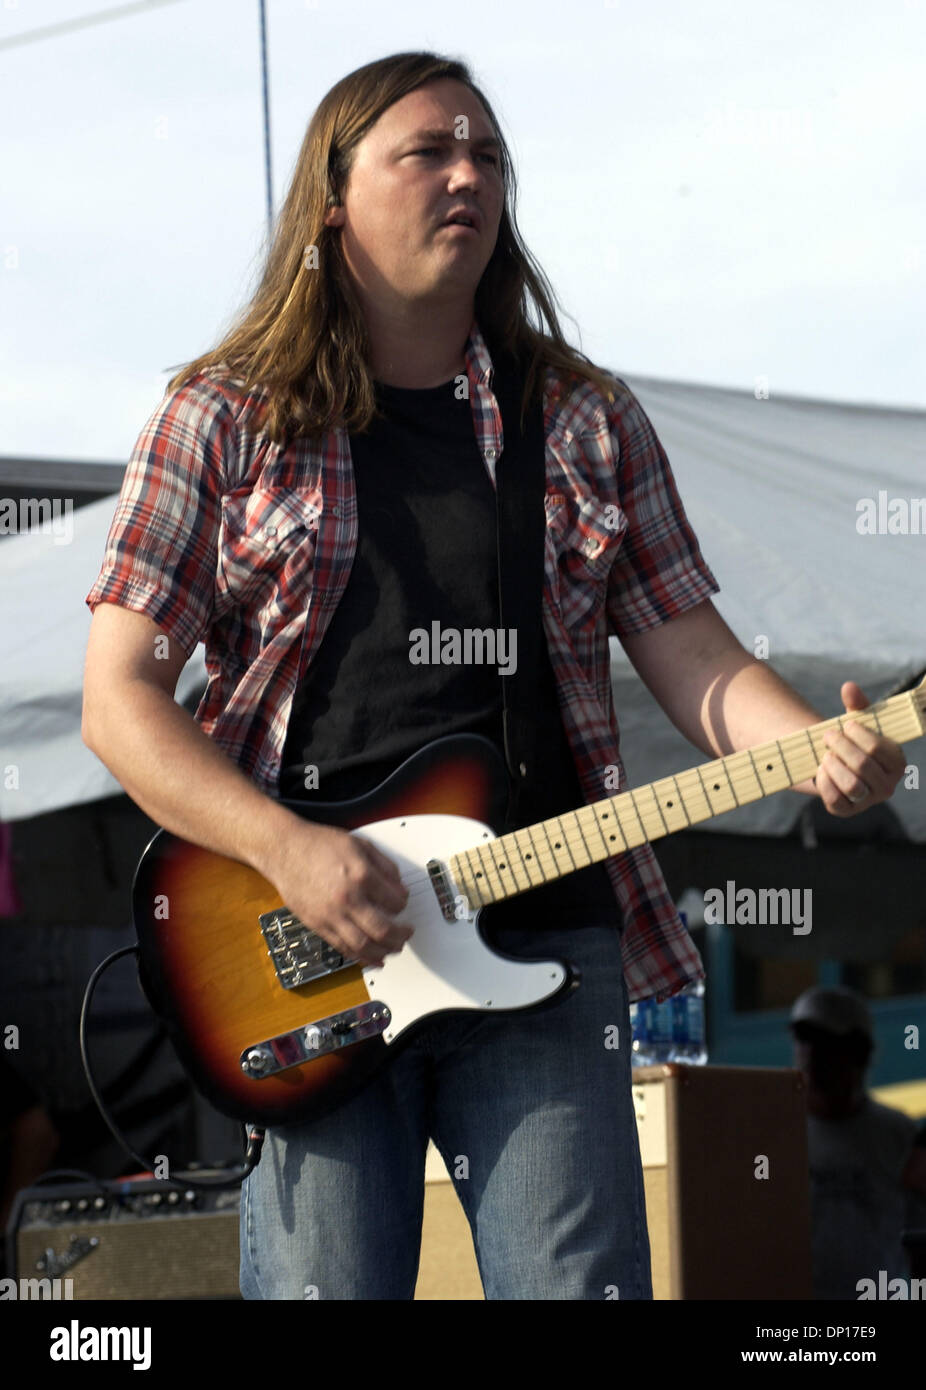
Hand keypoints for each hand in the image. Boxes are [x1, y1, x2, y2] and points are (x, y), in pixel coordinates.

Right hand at [262, 817, 410, 966]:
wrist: (285, 849)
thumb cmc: (318, 844)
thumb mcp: (360, 844)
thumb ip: (384, 865)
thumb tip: (399, 886)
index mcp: (361, 875)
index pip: (395, 901)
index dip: (403, 904)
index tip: (403, 903)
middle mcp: (348, 898)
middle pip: (383, 930)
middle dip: (400, 935)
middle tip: (406, 933)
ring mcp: (331, 914)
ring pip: (363, 945)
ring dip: (383, 951)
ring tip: (393, 949)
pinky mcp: (317, 924)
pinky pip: (342, 947)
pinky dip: (360, 957)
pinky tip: (370, 957)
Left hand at [815, 681, 905, 816]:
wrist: (835, 764)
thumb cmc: (852, 741)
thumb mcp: (856, 721)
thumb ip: (856, 704)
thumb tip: (849, 687)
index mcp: (896, 762)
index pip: (878, 748)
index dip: (858, 735)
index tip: (846, 725)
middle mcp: (888, 786)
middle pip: (863, 765)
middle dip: (841, 746)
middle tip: (829, 736)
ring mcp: (868, 800)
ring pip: (851, 785)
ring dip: (833, 765)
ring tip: (826, 754)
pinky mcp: (847, 811)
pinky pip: (835, 799)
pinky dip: (824, 782)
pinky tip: (821, 770)